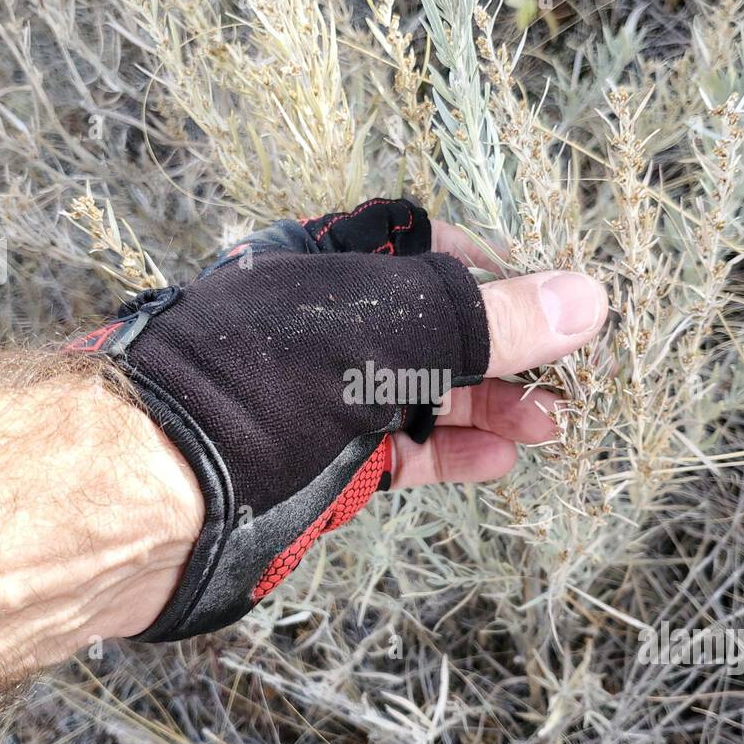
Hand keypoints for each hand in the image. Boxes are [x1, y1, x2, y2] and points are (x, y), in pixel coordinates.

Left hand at [67, 198, 607, 640]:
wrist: (155, 492)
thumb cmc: (264, 385)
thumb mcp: (390, 331)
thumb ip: (488, 318)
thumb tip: (588, 298)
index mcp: (324, 264)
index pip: (429, 250)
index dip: (499, 275)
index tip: (558, 307)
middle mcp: (321, 325)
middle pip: (434, 328)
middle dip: (507, 353)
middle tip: (570, 384)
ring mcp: (319, 398)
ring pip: (422, 395)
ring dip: (492, 407)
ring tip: (551, 427)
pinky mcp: (318, 464)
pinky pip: (399, 453)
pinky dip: (451, 455)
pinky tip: (499, 459)